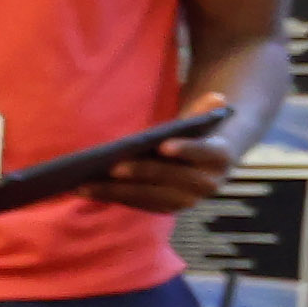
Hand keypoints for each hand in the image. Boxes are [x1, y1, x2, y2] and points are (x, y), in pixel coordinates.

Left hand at [83, 102, 239, 214]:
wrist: (207, 163)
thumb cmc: (199, 135)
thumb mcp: (204, 121)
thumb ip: (206, 111)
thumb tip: (217, 98)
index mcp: (221, 157)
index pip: (205, 152)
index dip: (186, 149)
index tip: (163, 145)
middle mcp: (208, 184)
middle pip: (171, 178)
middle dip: (141, 173)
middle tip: (113, 167)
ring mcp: (187, 200)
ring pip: (150, 196)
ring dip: (117, 192)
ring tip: (86, 185)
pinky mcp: (165, 209)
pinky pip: (138, 204)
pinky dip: (113, 197)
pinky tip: (87, 191)